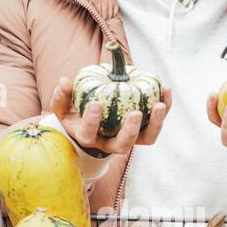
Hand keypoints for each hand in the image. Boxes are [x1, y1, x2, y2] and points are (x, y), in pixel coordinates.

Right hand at [50, 77, 170, 156]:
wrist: (92, 123)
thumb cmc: (75, 113)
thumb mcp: (63, 106)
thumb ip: (61, 95)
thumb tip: (64, 81)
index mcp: (88, 137)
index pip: (89, 134)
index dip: (92, 122)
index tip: (95, 104)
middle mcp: (110, 143)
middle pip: (123, 145)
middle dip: (130, 131)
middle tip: (135, 113)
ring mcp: (129, 139)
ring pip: (145, 139)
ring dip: (156, 124)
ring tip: (159, 104)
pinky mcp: (143, 131)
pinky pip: (156, 122)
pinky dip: (164, 108)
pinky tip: (165, 88)